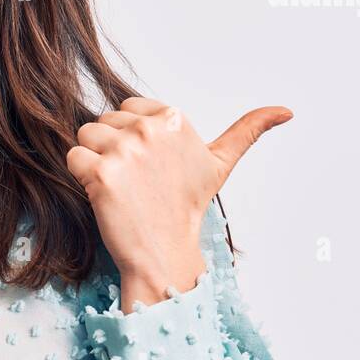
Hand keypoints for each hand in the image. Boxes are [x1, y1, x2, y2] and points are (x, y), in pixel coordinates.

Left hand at [65, 97, 291, 302]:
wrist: (164, 251)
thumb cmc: (187, 207)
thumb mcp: (219, 164)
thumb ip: (248, 130)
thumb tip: (287, 111)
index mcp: (174, 119)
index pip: (128, 108)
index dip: (132, 136)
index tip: (149, 164)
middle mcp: (151, 130)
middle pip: (104, 121)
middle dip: (112, 148)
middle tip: (136, 180)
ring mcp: (125, 151)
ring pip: (85, 135)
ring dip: (94, 160)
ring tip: (120, 186)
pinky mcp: (101, 173)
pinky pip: (73, 157)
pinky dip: (80, 176)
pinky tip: (103, 194)